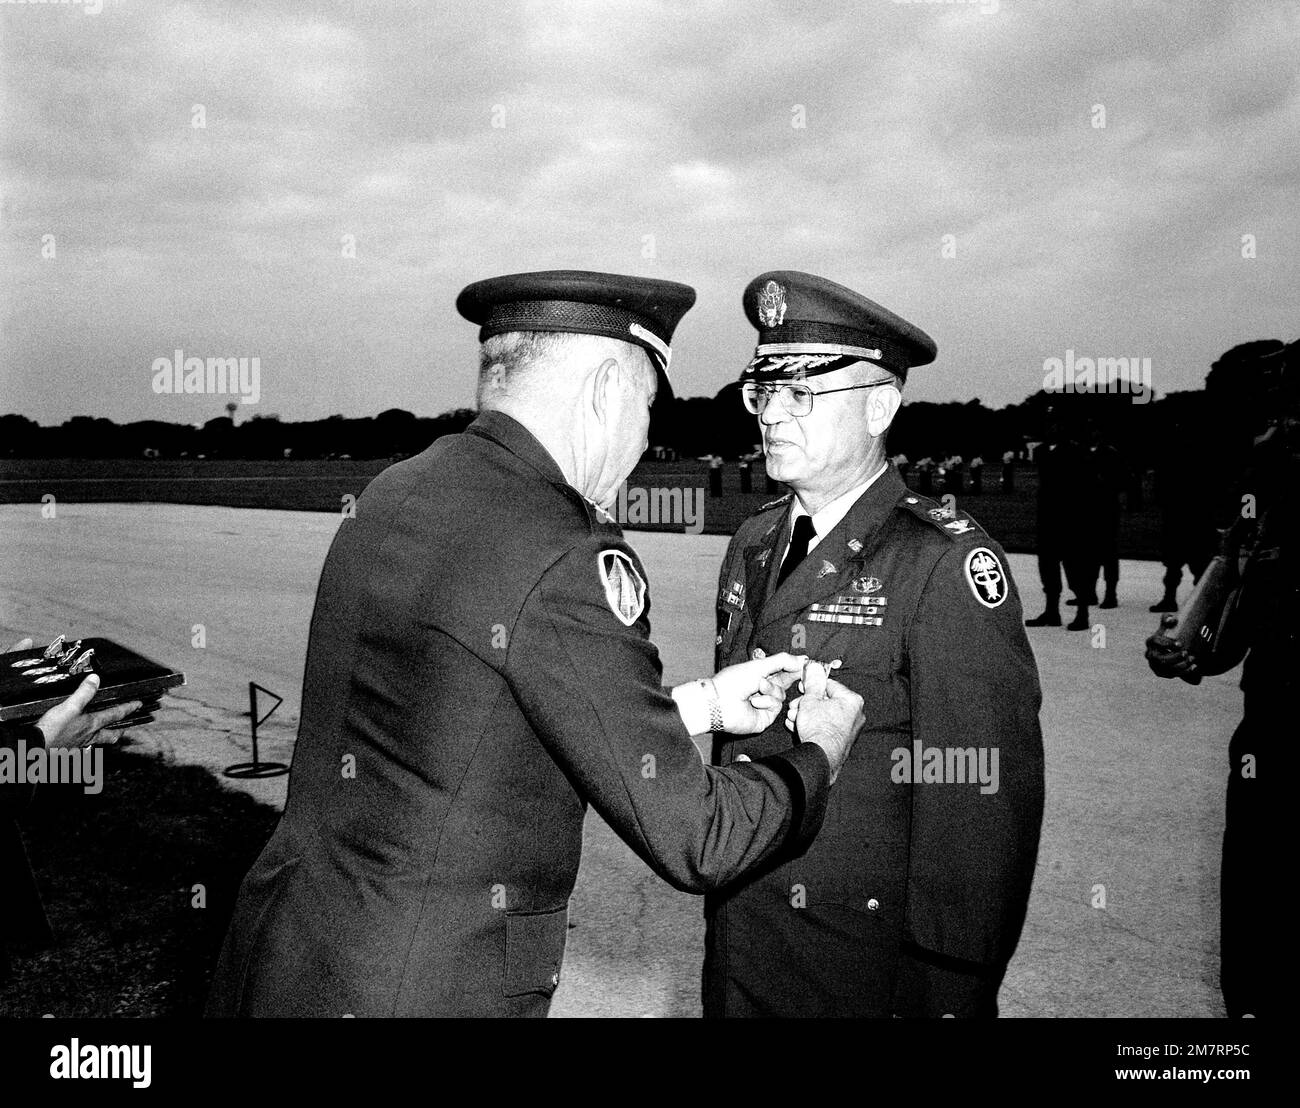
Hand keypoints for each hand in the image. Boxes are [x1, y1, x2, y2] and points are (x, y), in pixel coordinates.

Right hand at [35, 672, 142, 748]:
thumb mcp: (69, 706)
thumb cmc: (52, 729)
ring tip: (103, 736)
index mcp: (91, 724)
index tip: (139, 705)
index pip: (115, 715)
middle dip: (118, 732)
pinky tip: (78, 747)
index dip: (128, 708)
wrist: (34, 748)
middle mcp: (87, 737)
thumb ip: (83, 693)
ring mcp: (77, 746)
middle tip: (125, 729)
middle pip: (109, 736)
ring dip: (101, 740)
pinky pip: (78, 751)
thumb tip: (95, 679)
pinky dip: (81, 748)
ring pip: (95, 743)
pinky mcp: (66, 752)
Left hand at [710, 652, 808, 734]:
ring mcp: (764, 704)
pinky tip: (754, 702)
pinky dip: (766, 702)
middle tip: (799, 672)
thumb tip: (802, 660)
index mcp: (760, 675)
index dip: (793, 668)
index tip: (805, 664)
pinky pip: (776, 707)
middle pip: (785, 683)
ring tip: (757, 688)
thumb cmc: (734, 681)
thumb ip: (782, 661)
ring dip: (771, 690)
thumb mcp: (759, 665)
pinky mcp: (765, 717)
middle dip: (788, 677)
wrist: (720, 702)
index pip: (782, 671)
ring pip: (781, 695)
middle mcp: (762, 690)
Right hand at [784, 660, 864, 783]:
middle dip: (806, 704)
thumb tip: (814, 667)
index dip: (811, 686)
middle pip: (826, 701)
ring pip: (823, 715)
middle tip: (795, 707)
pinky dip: (813, 726)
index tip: (802, 688)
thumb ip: (812, 682)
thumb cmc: (819, 728)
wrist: (821, 757)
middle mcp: (855, 714)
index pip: (829, 685)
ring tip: (794, 719)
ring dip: (806, 715)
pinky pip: (826, 727)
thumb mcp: (810, 699)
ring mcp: (850, 729)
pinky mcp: (842, 741)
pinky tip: (798, 728)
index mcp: (852, 700)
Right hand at [1144, 618, 1200, 683]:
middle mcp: (1150, 655)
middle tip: (1186, 652)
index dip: (1167, 643)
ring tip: (1192, 658)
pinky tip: (1193, 666)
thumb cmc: (1167, 636)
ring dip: (1181, 665)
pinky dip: (1184, 671)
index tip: (1180, 644)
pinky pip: (1172, 674)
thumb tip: (1172, 619)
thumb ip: (1168, 619)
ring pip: (1167, 668)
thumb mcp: (1167, 627)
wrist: (1166, 650)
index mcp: (1151, 642)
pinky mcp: (1161, 673)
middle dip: (1174, 657)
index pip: (1155, 642)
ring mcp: (1154, 665)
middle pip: (1160, 659)